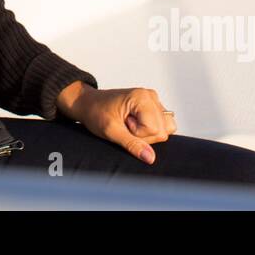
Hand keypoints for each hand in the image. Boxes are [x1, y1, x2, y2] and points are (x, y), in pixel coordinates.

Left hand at [56, 82, 176, 164]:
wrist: (88, 103)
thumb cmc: (96, 114)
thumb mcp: (111, 131)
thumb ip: (132, 144)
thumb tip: (151, 158)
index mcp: (142, 97)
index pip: (155, 130)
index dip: (138, 135)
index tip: (122, 125)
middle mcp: (151, 96)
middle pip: (163, 131)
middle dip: (144, 136)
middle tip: (124, 125)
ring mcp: (154, 101)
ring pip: (165, 129)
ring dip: (148, 134)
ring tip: (129, 125)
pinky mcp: (153, 106)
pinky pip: (163, 125)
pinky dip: (149, 130)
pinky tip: (133, 123)